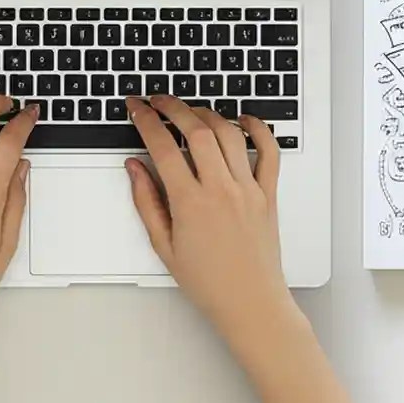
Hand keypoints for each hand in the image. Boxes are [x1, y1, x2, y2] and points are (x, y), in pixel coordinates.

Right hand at [123, 95, 288, 337]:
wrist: (250, 302)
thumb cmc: (208, 282)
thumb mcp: (163, 245)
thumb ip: (146, 201)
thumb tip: (134, 167)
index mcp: (190, 203)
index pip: (163, 147)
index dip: (145, 120)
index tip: (136, 108)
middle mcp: (220, 190)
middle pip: (196, 130)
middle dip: (173, 107)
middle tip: (158, 100)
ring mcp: (247, 189)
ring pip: (229, 133)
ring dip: (207, 114)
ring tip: (191, 110)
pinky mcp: (268, 194)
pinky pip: (269, 152)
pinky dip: (259, 129)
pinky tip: (244, 119)